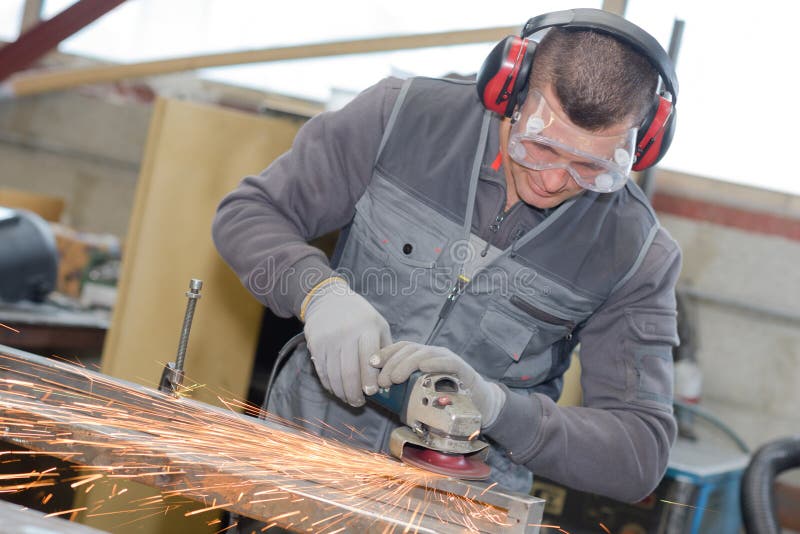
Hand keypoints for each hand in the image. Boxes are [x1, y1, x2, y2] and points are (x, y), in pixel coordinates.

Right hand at [302, 277, 391, 406]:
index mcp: (367, 328)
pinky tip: (336, 390)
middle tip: (359, 403)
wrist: (328, 299)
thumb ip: (386, 348)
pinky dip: (329, 385)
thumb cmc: (360, 316)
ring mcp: (329, 339)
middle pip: (350, 372)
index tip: (372, 393)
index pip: (370, 360)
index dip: (371, 380)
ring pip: (335, 375)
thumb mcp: (378, 324)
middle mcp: (347, 333)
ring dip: (342, 392)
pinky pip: (322, 371)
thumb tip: (391, 376)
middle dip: (355, 393)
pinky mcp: (315, 344)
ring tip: (348, 400)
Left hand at [371, 341, 505, 427]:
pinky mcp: (462, 369)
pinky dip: (435, 363)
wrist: (480, 404)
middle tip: (382, 380)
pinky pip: (448, 362)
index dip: (385, 352)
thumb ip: (403, 394)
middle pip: (409, 350)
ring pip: (424, 353)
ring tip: (396, 377)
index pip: (401, 348)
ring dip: (407, 364)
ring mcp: (447, 359)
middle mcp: (433, 354)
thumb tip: (377, 398)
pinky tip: (424, 367)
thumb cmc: (446, 400)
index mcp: (421, 357)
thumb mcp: (421, 395)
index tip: (371, 363)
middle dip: (392, 363)